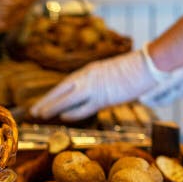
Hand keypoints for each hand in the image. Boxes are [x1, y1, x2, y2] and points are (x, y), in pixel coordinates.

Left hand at [30, 48, 182, 120]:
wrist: (150, 64)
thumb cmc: (134, 70)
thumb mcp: (110, 74)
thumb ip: (99, 82)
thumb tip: (91, 93)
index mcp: (89, 71)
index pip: (65, 83)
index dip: (53, 94)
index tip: (42, 101)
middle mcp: (88, 77)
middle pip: (61, 90)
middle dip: (46, 101)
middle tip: (33, 111)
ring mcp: (95, 87)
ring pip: (66, 98)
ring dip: (52, 107)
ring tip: (39, 114)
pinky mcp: (104, 97)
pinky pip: (83, 107)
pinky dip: (71, 112)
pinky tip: (62, 117)